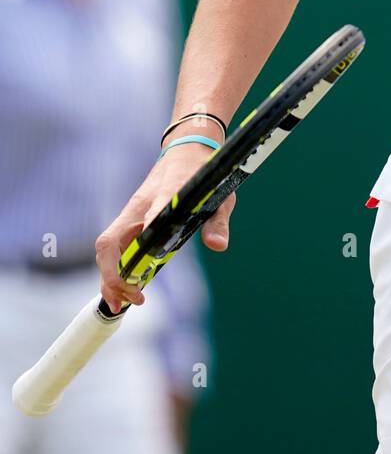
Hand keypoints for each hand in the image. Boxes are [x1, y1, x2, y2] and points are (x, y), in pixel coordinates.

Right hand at [95, 145, 235, 313]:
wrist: (187, 149)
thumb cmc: (204, 173)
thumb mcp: (220, 196)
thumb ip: (218, 221)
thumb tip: (218, 246)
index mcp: (166, 194)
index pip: (152, 214)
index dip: (147, 237)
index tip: (145, 266)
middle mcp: (140, 206)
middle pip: (110, 242)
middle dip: (112, 275)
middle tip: (129, 301)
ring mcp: (132, 215)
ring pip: (108, 249)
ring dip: (110, 278)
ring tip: (123, 304)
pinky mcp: (131, 222)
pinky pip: (116, 249)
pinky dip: (116, 271)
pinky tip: (125, 290)